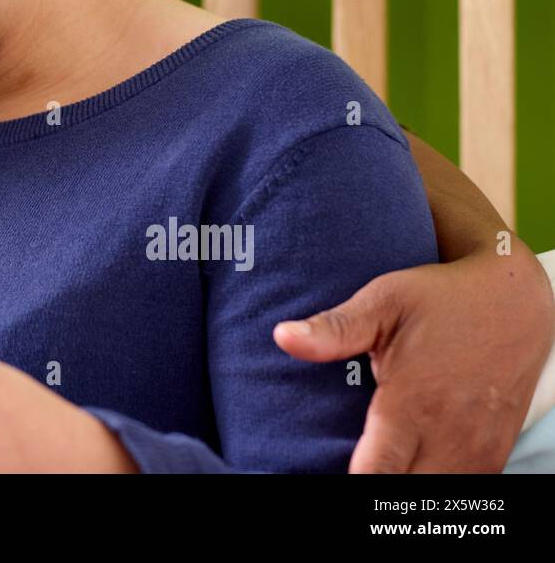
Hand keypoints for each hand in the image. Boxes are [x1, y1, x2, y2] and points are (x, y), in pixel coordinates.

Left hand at [273, 249, 554, 471]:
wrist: (513, 303)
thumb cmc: (441, 300)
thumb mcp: (385, 301)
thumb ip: (336, 328)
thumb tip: (283, 336)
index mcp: (413, 403)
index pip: (378, 472)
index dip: (352, 480)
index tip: (323, 470)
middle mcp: (449, 435)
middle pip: (404, 493)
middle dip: (373, 484)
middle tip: (345, 461)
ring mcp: (476, 449)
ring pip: (435, 496)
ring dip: (402, 489)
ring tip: (373, 464)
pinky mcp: (494, 453)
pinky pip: (461, 489)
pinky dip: (433, 486)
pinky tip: (408, 468)